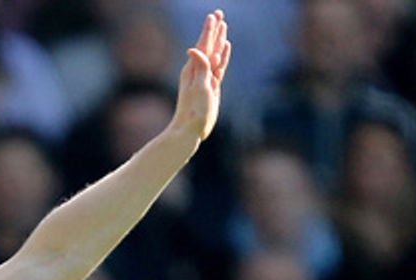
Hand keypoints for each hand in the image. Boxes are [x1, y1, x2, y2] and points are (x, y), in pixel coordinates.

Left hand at [170, 10, 230, 144]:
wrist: (190, 129)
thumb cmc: (194, 110)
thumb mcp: (198, 88)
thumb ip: (200, 67)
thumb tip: (193, 49)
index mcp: (195, 69)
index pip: (204, 44)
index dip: (210, 30)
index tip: (214, 15)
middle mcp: (199, 71)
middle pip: (209, 45)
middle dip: (214, 29)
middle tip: (218, 13)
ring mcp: (206, 78)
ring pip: (215, 53)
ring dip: (219, 39)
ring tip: (223, 26)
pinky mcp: (212, 86)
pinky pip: (218, 65)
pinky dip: (223, 55)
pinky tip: (225, 48)